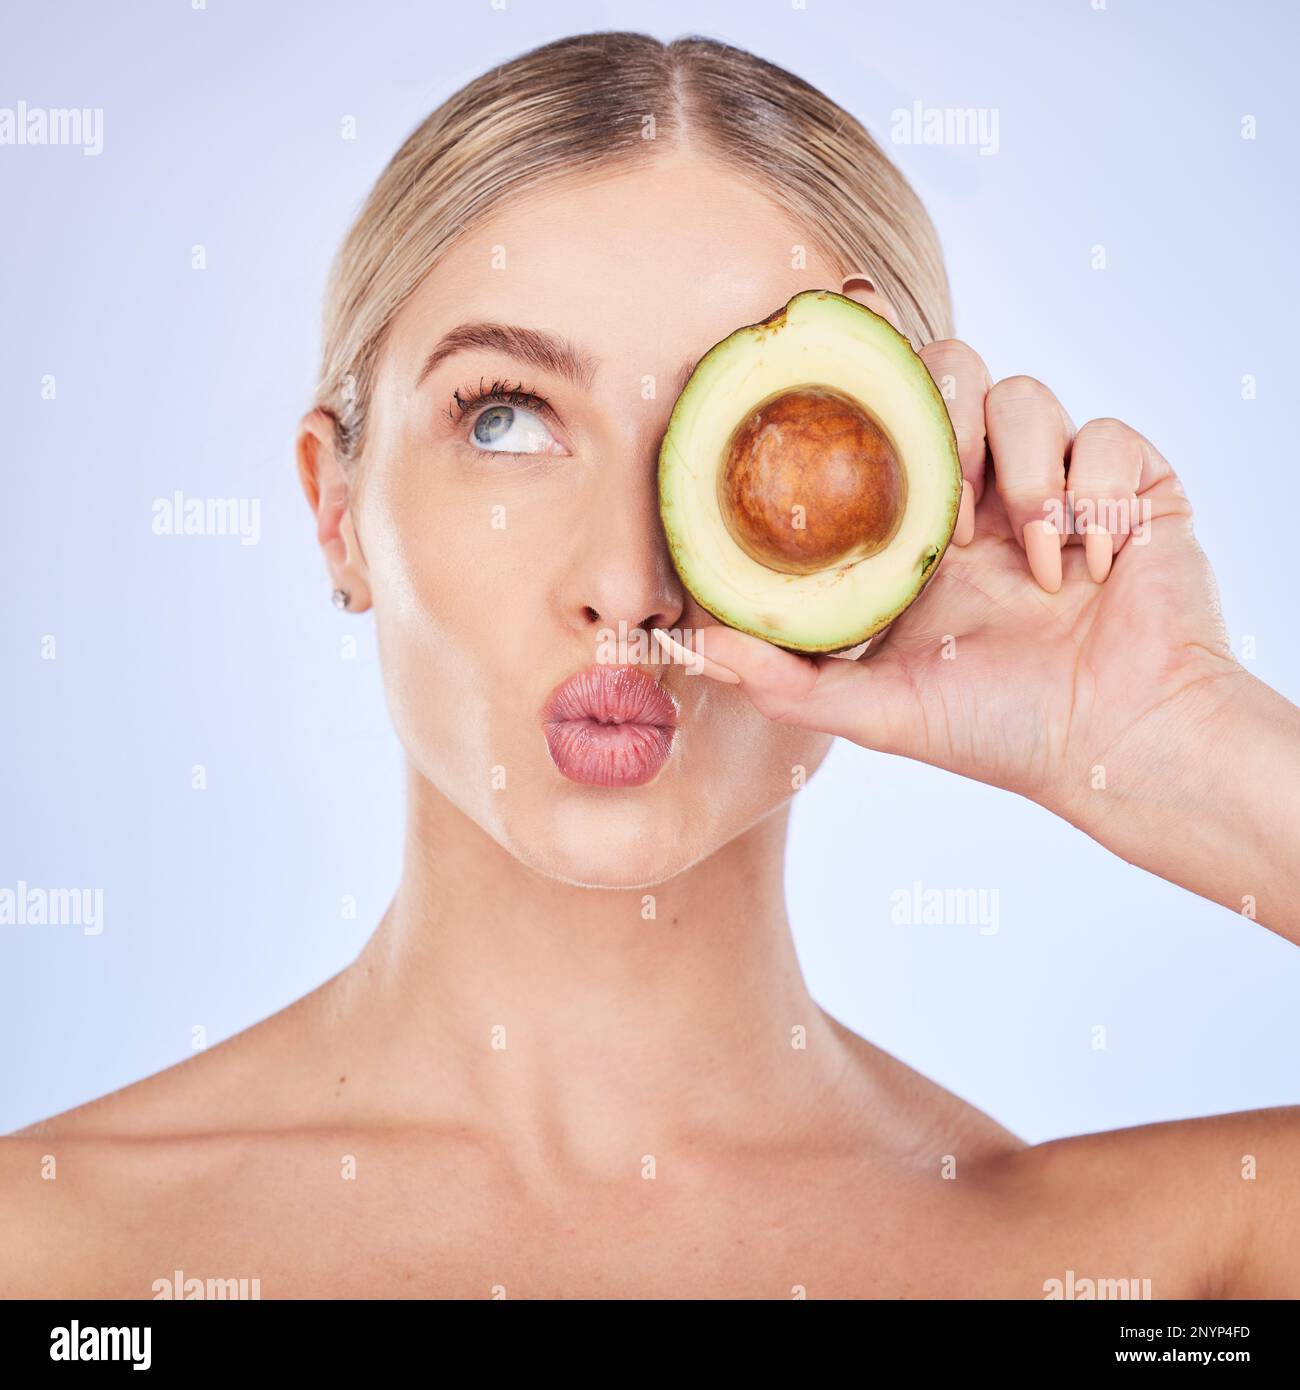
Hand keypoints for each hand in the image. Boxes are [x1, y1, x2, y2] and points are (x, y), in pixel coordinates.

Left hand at [669, 342, 1247, 833]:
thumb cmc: (1004, 734)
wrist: (1122, 746)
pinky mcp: (1129, 485)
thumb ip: (786, 681)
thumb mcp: (880, 711)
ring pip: (1026, 393)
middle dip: (946, 421)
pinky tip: (1093, 567)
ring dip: (1023, 472)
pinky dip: (1096, 497)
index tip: (843, 404)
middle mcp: (981, 496)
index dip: (863, 398)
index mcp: (921, 534)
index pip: (883, 426)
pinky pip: (1107, 433)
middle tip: (953, 510)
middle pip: (950, 375)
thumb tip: (693, 647)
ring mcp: (1055, 485)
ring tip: (1031, 555)